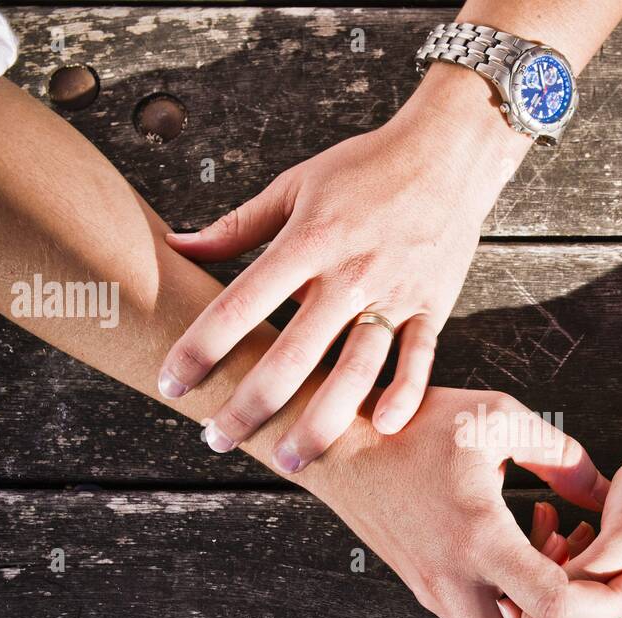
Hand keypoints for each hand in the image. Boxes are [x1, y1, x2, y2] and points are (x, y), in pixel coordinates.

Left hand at [158, 69, 526, 471]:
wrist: (448, 153)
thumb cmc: (365, 168)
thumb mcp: (295, 185)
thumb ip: (238, 225)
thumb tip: (177, 245)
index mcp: (308, 241)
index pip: (241, 304)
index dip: (201, 347)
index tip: (172, 382)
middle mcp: (350, 274)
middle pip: (293, 354)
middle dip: (251, 403)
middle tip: (217, 439)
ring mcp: (395, 294)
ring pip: (355, 371)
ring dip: (320, 421)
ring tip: (289, 459)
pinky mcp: (432, 306)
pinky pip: (419, 359)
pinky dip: (403, 395)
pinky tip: (379, 429)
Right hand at [304, 387, 621, 617]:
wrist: (338, 450)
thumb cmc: (414, 424)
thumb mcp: (496, 418)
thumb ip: (561, 454)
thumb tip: (605, 492)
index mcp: (477, 538)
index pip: (555, 605)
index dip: (609, 604)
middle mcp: (453, 582)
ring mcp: (437, 596)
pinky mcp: (431, 594)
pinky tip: (552, 599)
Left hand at [508, 436, 621, 617]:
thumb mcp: (620, 538)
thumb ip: (579, 586)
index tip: (514, 598)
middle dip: (540, 609)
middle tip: (523, 560)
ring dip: (547, 580)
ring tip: (550, 532)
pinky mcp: (613, 586)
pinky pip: (573, 592)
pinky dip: (557, 566)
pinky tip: (557, 531)